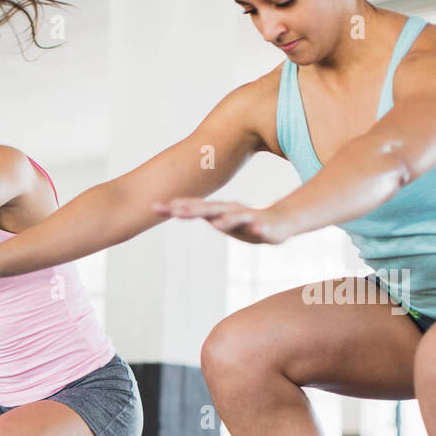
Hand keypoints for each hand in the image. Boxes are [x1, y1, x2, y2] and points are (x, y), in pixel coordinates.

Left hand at [153, 198, 296, 244]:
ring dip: (227, 220)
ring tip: (215, 224)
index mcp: (220, 211)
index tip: (154, 207)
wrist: (281, 221)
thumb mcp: (222, 222)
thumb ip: (202, 216)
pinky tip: (257, 229)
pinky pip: (263, 228)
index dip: (175, 207)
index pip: (194, 208)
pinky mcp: (267, 225)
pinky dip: (259, 228)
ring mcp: (250, 217)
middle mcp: (232, 210)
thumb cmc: (248, 223)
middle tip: (174, 210)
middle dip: (193, 210)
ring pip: (237, 217)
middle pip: (210, 210)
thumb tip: (177, 211)